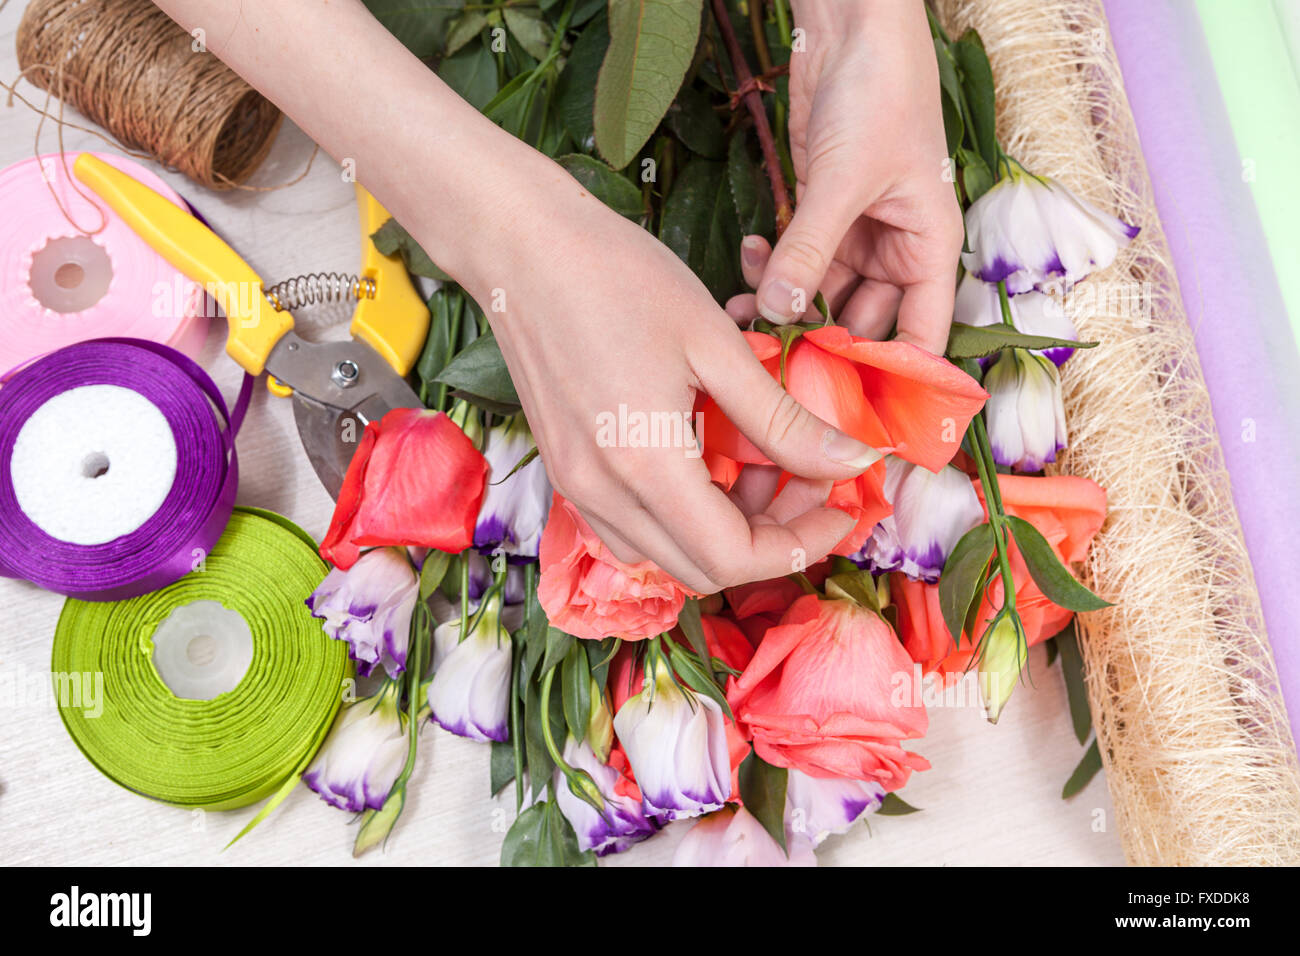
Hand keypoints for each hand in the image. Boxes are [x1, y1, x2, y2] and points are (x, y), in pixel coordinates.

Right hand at [455, 164, 882, 592]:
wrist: (521, 248)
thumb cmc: (618, 277)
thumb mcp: (716, 343)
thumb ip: (783, 419)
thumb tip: (853, 460)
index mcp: (644, 464)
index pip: (731, 558)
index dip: (797, 545)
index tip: (840, 505)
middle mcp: (602, 493)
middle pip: (701, 569)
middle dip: (770, 539)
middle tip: (811, 480)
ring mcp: (576, 486)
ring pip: (666, 554)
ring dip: (726, 529)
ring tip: (762, 465)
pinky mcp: (566, 471)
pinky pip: (633, 526)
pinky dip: (683, 515)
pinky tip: (708, 458)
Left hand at [731, 0, 961, 353]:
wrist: (852, 29)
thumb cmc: (880, 94)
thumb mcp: (845, 179)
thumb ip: (811, 249)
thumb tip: (780, 311)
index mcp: (929, 250)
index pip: (920, 336)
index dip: (893, 378)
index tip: (852, 414)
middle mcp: (896, 252)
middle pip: (861, 323)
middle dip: (818, 343)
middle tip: (772, 365)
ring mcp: (855, 235)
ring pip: (820, 295)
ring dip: (784, 308)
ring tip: (742, 314)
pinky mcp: (818, 216)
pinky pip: (795, 262)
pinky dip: (772, 269)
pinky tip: (750, 261)